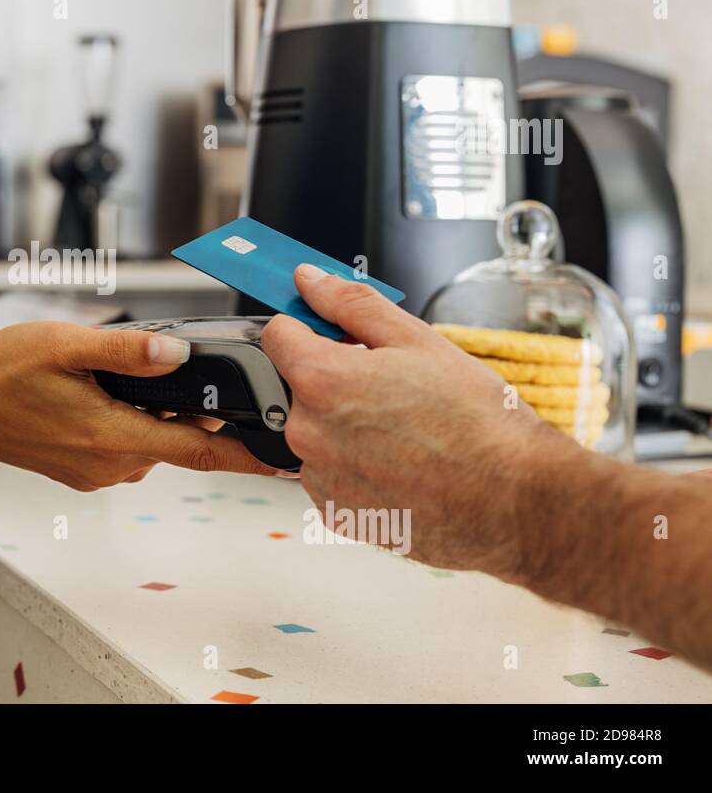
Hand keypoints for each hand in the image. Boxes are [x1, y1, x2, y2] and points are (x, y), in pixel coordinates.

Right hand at [0, 321, 279, 491]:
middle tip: (190, 376)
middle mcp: (112, 463)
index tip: (286, 460)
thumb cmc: (2, 373)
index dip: (249, 458)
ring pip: (152, 442)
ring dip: (158, 415)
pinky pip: (127, 446)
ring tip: (126, 374)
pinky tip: (107, 391)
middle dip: (196, 413)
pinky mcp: (84, 469)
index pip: (200, 451)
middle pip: (180, 442)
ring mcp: (97, 471)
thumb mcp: (68, 345)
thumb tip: (180, 355)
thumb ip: (129, 352)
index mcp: (114, 435)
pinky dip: (133, 422)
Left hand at [260, 264, 582, 579]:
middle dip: (337, 380)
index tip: (333, 332)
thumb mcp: (418, 341)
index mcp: (321, 381)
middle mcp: (308, 433)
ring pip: (318, 433)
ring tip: (406, 432)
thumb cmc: (477, 423)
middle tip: (394, 387)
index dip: (308, 327)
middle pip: (299, 387)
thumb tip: (310, 280)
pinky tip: (403, 465)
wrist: (515, 501)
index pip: (278, 335)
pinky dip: (358, 467)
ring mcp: (320, 479)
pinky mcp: (336, 513)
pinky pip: (332, 475)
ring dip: (346, 426)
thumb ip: (351, 304)